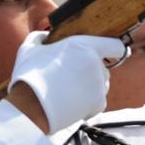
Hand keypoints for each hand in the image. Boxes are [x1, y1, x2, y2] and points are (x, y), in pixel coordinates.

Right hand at [9, 32, 125, 131]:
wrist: (30, 107)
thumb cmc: (29, 75)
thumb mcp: (29, 48)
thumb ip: (40, 37)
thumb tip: (45, 36)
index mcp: (84, 46)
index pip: (115, 45)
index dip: (115, 48)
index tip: (115, 51)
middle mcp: (96, 65)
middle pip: (103, 67)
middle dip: (90, 71)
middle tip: (70, 77)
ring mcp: (99, 85)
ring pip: (101, 85)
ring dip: (90, 87)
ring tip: (67, 90)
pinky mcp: (98, 103)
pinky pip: (98, 102)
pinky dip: (88, 104)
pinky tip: (71, 102)